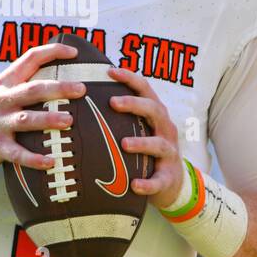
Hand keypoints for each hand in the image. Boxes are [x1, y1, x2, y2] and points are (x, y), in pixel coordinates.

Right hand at [0, 42, 86, 175]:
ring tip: (69, 121)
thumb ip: (22, 85)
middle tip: (81, 89)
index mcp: (4, 83)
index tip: (74, 52)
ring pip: (26, 119)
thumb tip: (59, 78)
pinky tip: (51, 161)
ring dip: (49, 119)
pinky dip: (35, 158)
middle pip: (33, 90)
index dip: (52, 52)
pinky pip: (18, 153)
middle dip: (58, 88)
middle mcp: (0, 100)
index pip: (29, 59)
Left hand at [107, 67, 183, 209]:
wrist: (172, 183)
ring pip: (159, 144)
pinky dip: (148, 183)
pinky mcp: (168, 177)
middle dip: (134, 104)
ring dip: (142, 143)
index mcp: (156, 115)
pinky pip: (159, 180)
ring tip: (124, 144)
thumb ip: (120, 115)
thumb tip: (84, 98)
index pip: (145, 90)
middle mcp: (165, 130)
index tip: (110, 71)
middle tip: (112, 103)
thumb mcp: (139, 128)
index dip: (130, 78)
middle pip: (154, 110)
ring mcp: (169, 153)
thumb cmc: (147, 150)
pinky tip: (135, 185)